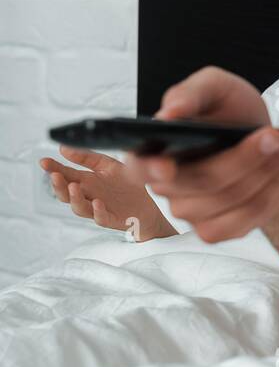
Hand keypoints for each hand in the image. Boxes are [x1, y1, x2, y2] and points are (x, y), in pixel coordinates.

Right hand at [40, 146, 175, 241]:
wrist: (146, 206)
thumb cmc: (125, 186)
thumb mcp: (107, 165)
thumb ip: (87, 157)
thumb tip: (64, 148)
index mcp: (86, 182)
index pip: (65, 175)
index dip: (53, 169)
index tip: (44, 162)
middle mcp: (88, 196)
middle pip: (66, 194)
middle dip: (58, 185)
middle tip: (55, 175)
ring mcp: (98, 209)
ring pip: (80, 208)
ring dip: (75, 198)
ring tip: (73, 187)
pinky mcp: (112, 218)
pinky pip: (101, 218)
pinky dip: (97, 212)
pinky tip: (97, 202)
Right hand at [125, 65, 278, 242]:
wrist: (265, 141)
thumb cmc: (232, 113)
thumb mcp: (216, 87)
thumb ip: (191, 92)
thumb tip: (170, 112)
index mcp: (153, 149)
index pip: (137, 167)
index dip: (148, 168)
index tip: (167, 165)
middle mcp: (167, 186)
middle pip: (203, 180)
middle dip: (246, 156)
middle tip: (276, 136)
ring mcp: (190, 212)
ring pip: (231, 197)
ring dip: (267, 170)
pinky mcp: (217, 229)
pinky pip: (245, 218)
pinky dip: (272, 191)